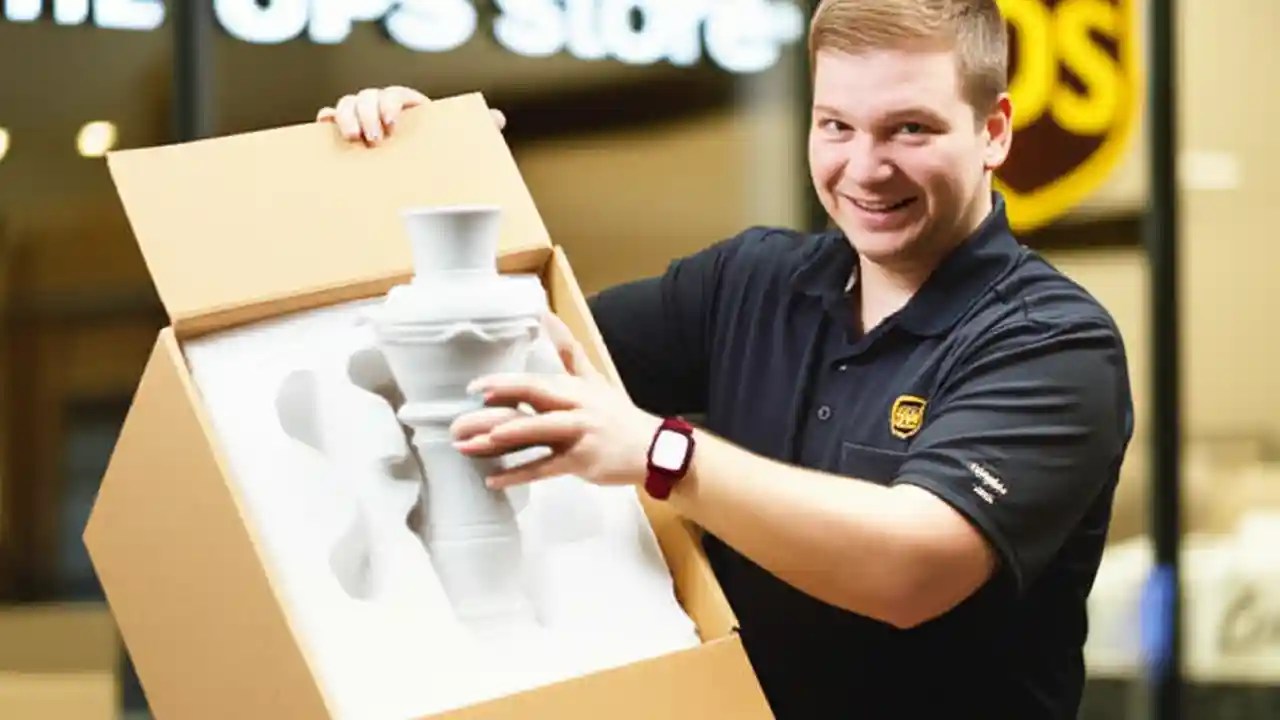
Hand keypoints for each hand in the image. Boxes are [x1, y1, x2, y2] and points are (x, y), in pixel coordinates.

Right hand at [316, 85, 506, 144]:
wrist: (421, 181)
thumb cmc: (439, 159)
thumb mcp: (457, 146)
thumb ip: (476, 130)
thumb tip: (497, 119)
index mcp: (409, 109)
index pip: (395, 95)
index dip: (390, 105)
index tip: (392, 125)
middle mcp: (382, 110)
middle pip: (367, 96)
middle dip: (366, 114)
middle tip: (373, 140)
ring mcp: (362, 120)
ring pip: (347, 104)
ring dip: (346, 116)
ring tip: (353, 139)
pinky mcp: (346, 133)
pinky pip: (329, 117)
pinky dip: (326, 119)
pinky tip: (326, 128)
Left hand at [450, 313, 657, 489]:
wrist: (654, 449)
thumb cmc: (617, 415)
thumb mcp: (595, 379)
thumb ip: (569, 351)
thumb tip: (546, 316)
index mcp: (574, 387)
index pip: (536, 380)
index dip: (505, 383)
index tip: (474, 387)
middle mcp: (576, 406)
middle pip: (535, 396)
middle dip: (500, 398)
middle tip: (466, 408)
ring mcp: (579, 433)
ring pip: (538, 432)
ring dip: (502, 437)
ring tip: (470, 445)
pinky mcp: (582, 461)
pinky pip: (545, 468)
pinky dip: (518, 475)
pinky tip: (493, 480)